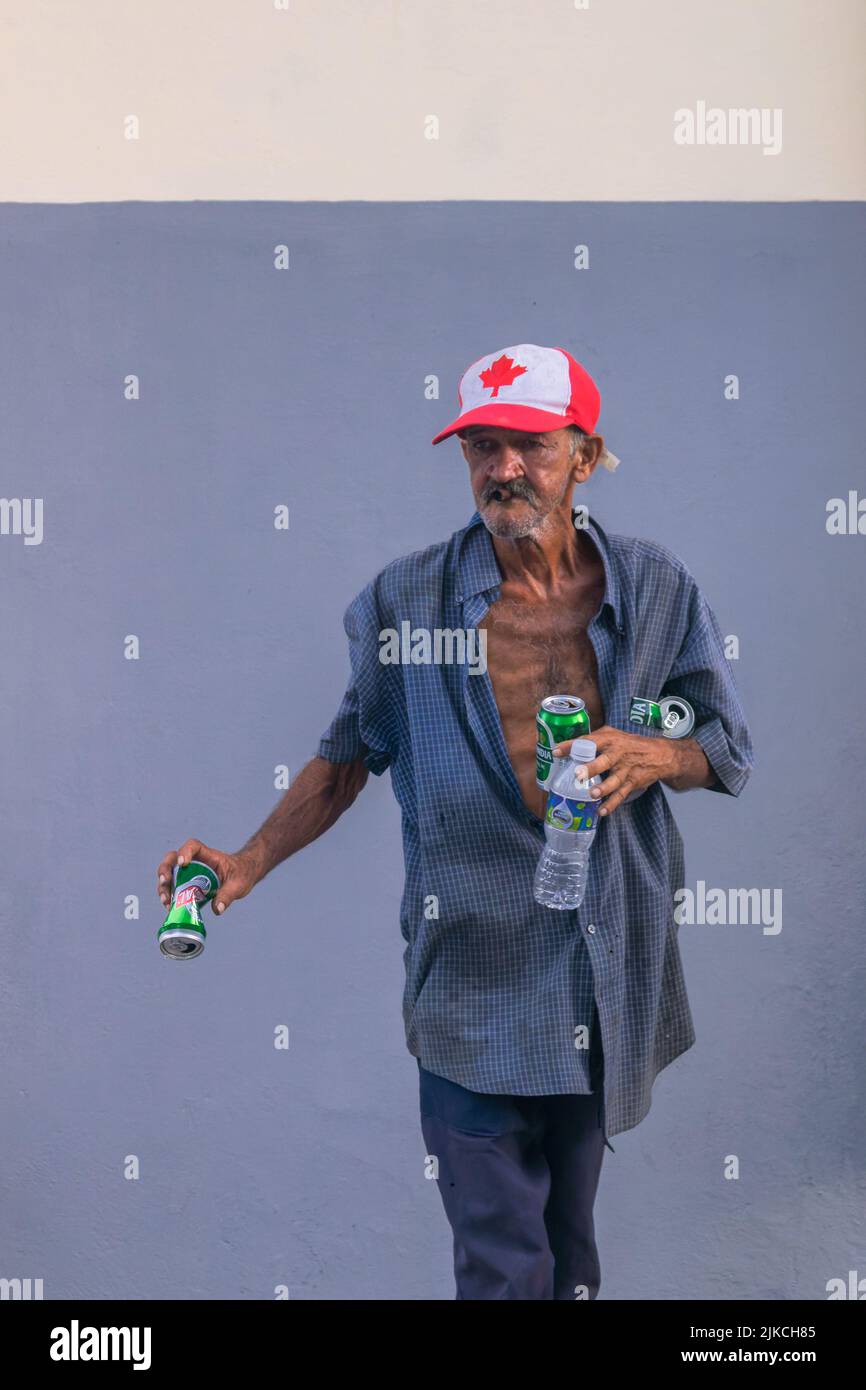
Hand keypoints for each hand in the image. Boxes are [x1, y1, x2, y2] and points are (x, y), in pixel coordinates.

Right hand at [156, 839, 260, 914]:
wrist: (244, 874)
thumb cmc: (242, 873)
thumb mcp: (238, 884)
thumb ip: (228, 895)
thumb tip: (217, 909)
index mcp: (209, 855)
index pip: (193, 846)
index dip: (185, 852)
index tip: (183, 863)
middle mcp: (195, 861)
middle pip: (173, 858)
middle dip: (165, 870)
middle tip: (165, 883)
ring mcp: (189, 872)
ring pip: (169, 873)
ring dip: (164, 886)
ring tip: (166, 901)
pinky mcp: (188, 884)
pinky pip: (173, 887)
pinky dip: (169, 895)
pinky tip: (170, 907)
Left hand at [552, 725, 674, 817]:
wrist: (659, 754)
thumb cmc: (629, 743)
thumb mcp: (613, 734)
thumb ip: (592, 739)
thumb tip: (566, 746)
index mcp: (610, 740)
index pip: (589, 740)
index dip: (572, 745)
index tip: (556, 752)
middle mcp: (618, 754)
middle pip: (605, 760)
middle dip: (592, 767)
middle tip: (578, 774)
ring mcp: (626, 769)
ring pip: (615, 780)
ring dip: (604, 788)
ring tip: (592, 795)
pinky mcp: (632, 782)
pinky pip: (621, 795)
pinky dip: (612, 804)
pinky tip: (602, 811)